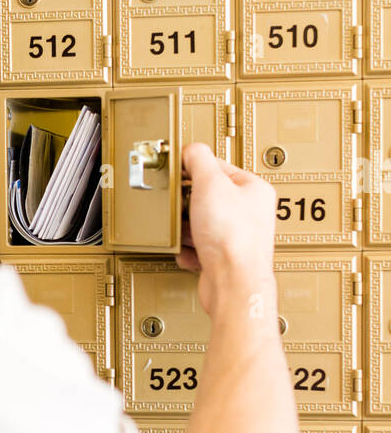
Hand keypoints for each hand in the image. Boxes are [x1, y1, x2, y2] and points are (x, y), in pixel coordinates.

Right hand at [176, 143, 276, 316]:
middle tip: (181, 205)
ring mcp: (237, 237)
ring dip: (187, 229)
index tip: (178, 171)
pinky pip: (198, 247)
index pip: (219, 166)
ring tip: (185, 231)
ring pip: (201, 224)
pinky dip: (189, 250)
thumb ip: (198, 160)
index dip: (195, 168)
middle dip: (188, 204)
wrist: (233, 282)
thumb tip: (190, 151)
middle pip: (208, 197)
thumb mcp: (209, 183)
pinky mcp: (224, 258)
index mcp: (254, 189)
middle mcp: (249, 213)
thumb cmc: (232, 238)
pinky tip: (190, 251)